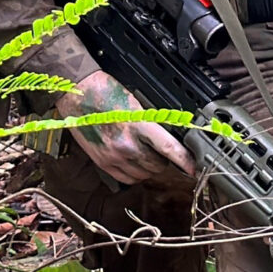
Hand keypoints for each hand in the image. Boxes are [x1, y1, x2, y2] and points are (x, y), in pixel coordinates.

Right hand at [57, 71, 193, 189]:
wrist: (78, 94)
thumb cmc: (106, 92)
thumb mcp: (136, 103)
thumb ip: (152, 123)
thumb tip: (169, 138)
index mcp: (137, 125)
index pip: (169, 148)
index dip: (185, 161)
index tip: (194, 168)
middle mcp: (126, 145)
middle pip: (158, 165)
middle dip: (164, 160)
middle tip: (161, 151)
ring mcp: (114, 156)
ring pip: (144, 175)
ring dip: (149, 168)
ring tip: (145, 154)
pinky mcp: (103, 163)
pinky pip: (127, 179)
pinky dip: (135, 174)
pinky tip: (133, 162)